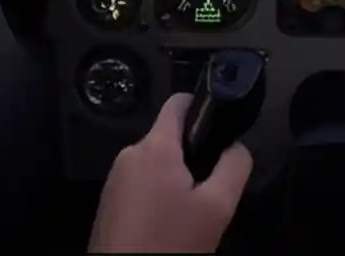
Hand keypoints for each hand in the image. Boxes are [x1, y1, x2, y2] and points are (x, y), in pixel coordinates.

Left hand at [88, 93, 252, 253]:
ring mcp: (115, 181)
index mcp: (154, 147)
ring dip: (177, 181)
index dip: (204, 107)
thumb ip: (234, 166)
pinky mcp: (109, 204)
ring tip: (190, 215)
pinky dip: (159, 197)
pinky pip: (142, 185)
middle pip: (170, 139)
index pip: (179, 102)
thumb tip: (236, 146)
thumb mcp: (217, 207)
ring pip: (157, 165)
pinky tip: (168, 227)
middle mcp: (129, 155)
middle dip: (194, 158)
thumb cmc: (170, 243)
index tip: (222, 132)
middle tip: (211, 192)